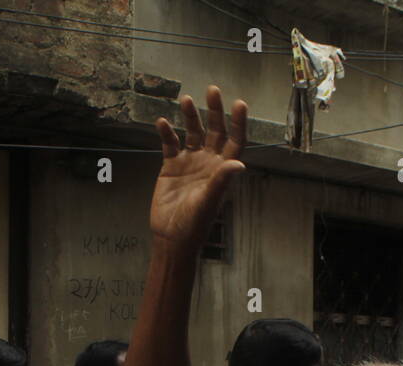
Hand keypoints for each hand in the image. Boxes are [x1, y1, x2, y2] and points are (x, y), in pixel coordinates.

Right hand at [151, 86, 247, 248]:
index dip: (239, 123)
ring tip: (185, 99)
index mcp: (223, 169)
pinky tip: (163, 122)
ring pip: (193, 133)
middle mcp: (209, 162)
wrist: (171, 236)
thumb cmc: (194, 224)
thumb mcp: (208, 202)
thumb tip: (239, 163)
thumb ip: (222, 181)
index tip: (239, 104)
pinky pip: (170, 144)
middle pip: (215, 131)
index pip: (236, 141)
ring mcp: (190, 163)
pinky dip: (167, 132)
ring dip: (190, 116)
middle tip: (212, 90)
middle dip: (214, 111)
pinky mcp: (171, 166)